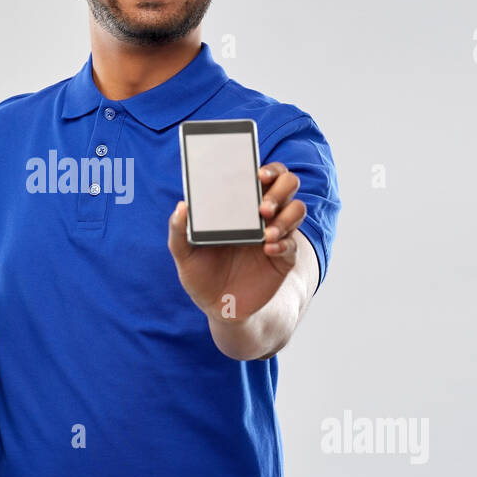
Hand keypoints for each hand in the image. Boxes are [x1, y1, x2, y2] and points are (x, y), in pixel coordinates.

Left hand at [167, 162, 306, 320]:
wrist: (218, 308)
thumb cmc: (201, 275)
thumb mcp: (184, 254)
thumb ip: (179, 231)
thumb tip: (182, 206)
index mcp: (239, 206)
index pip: (263, 175)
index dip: (268, 169)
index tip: (258, 174)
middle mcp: (262, 215)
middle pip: (288, 184)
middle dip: (280, 189)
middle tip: (262, 208)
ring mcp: (276, 234)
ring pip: (297, 209)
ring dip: (285, 217)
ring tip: (265, 233)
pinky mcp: (284, 258)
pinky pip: (293, 244)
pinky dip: (283, 244)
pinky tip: (268, 249)